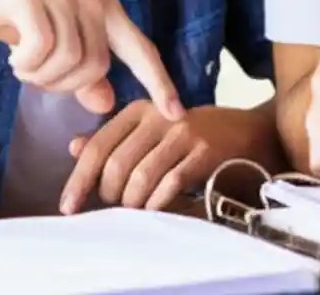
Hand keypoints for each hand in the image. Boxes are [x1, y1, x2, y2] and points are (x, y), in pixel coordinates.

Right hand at [0, 0, 181, 119]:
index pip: (141, 50)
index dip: (159, 82)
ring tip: (24, 66)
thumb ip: (84, 77)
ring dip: (41, 76)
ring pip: (69, 60)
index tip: (177, 113)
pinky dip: (25, 65)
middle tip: (38, 77)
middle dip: (64, 85)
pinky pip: (41, 50)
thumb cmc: (20, 29)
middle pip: (97, 65)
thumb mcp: (57, 55)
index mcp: (106, 9)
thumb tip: (108, 102)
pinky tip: (13, 58)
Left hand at [60, 101, 276, 213]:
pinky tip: (157, 209)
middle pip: (116, 164)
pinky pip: (170, 183)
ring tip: (137, 210)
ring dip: (134, 203)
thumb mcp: (152, 131)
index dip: (79, 179)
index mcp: (139, 110)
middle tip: (117, 209)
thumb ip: (115, 139)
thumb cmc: (196, 137)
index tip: (68, 207)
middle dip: (110, 195)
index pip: (98, 146)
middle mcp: (159, 116)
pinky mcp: (205, 150)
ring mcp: (184, 132)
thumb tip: (73, 147)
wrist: (251, 133)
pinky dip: (157, 203)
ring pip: (140, 176)